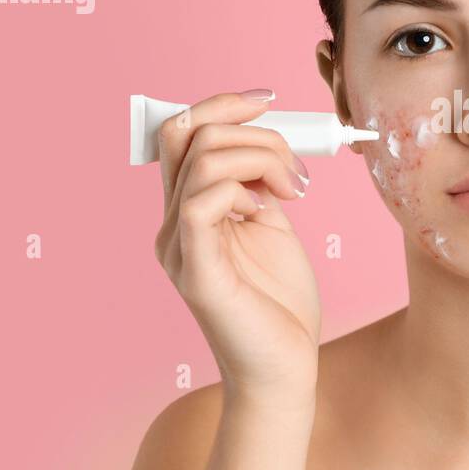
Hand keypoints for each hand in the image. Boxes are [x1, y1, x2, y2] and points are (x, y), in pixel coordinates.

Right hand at [153, 90, 320, 400]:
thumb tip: (261, 144)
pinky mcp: (195, 271)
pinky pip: (200, 204)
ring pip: (201, 161)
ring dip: (261, 158)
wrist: (286, 367)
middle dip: (251, 131)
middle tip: (295, 168)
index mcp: (187, 209)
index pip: (181, 131)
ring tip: (295, 190)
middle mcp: (172, 223)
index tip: (268, 102)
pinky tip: (268, 212)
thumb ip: (256, 184)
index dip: (221, 104)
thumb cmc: (280, 303)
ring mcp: (178, 246)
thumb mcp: (272, 225)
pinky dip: (240, 192)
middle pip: (185, 133)